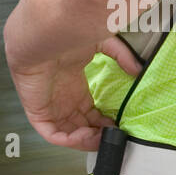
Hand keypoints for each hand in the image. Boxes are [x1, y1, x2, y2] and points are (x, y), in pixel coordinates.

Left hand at [9, 38, 140, 151]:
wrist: (42, 34)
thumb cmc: (65, 34)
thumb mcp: (100, 44)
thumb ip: (121, 55)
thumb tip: (138, 69)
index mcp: (72, 85)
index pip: (88, 111)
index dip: (103, 121)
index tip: (120, 123)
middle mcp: (60, 99)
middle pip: (80, 125)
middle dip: (97, 134)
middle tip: (114, 135)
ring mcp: (48, 107)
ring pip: (67, 134)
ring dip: (85, 140)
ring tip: (102, 139)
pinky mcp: (37, 112)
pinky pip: (52, 134)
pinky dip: (69, 140)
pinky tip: (86, 136)